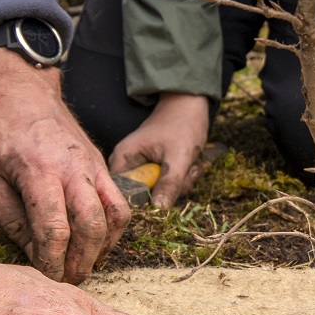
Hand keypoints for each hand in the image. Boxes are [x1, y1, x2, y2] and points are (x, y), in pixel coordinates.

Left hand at [0, 48, 129, 283]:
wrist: (19, 87)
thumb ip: (8, 217)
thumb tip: (32, 252)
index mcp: (37, 170)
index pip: (54, 228)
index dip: (52, 261)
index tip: (45, 277)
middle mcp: (72, 167)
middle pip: (92, 226)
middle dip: (81, 261)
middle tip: (68, 279)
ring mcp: (92, 164)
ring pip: (115, 215)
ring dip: (104, 248)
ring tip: (85, 265)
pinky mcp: (101, 165)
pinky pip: (119, 202)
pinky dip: (112, 229)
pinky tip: (94, 243)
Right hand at [109, 92, 211, 206]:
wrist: (189, 105)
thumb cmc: (182, 124)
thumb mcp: (178, 156)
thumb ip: (169, 183)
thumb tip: (159, 209)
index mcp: (123, 159)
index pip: (123, 195)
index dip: (145, 202)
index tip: (170, 191)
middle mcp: (127, 166)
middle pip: (145, 198)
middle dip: (172, 188)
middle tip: (187, 171)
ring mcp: (141, 169)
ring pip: (160, 194)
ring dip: (181, 184)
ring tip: (191, 165)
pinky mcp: (154, 171)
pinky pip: (167, 187)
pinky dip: (182, 180)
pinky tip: (190, 166)